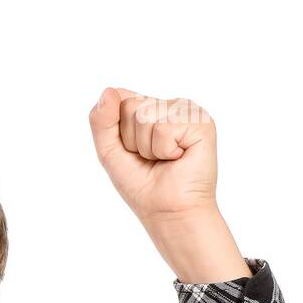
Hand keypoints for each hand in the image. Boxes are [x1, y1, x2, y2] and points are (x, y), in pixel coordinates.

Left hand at [88, 86, 250, 282]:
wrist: (169, 212)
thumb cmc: (143, 186)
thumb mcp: (110, 153)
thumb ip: (101, 122)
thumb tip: (108, 90)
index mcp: (150, 108)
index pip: (119, 99)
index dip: (119, 133)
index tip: (133, 153)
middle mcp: (169, 105)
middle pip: (130, 105)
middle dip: (132, 141)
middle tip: (151, 159)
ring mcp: (186, 111)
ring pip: (145, 114)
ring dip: (148, 147)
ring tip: (165, 160)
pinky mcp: (201, 121)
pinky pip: (164, 126)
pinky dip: (164, 150)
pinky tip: (179, 158)